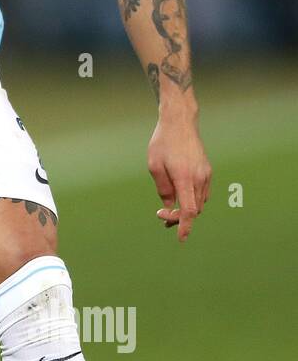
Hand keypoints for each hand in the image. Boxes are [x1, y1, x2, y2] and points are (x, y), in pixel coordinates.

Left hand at [146, 111, 211, 241]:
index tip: (181, 238)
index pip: (189, 210)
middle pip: (194, 209)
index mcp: (185, 177)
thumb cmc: (163, 142)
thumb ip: (162, 188)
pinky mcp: (207, 171)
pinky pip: (202, 192)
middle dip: (180, 218)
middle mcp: (199, 177)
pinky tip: (180, 196)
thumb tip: (169, 206)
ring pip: (199, 202)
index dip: (185, 226)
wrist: (180, 122)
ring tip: (168, 210)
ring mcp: (206, 174)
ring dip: (187, 209)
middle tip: (161, 217)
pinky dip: (193, 199)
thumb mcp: (154, 166)